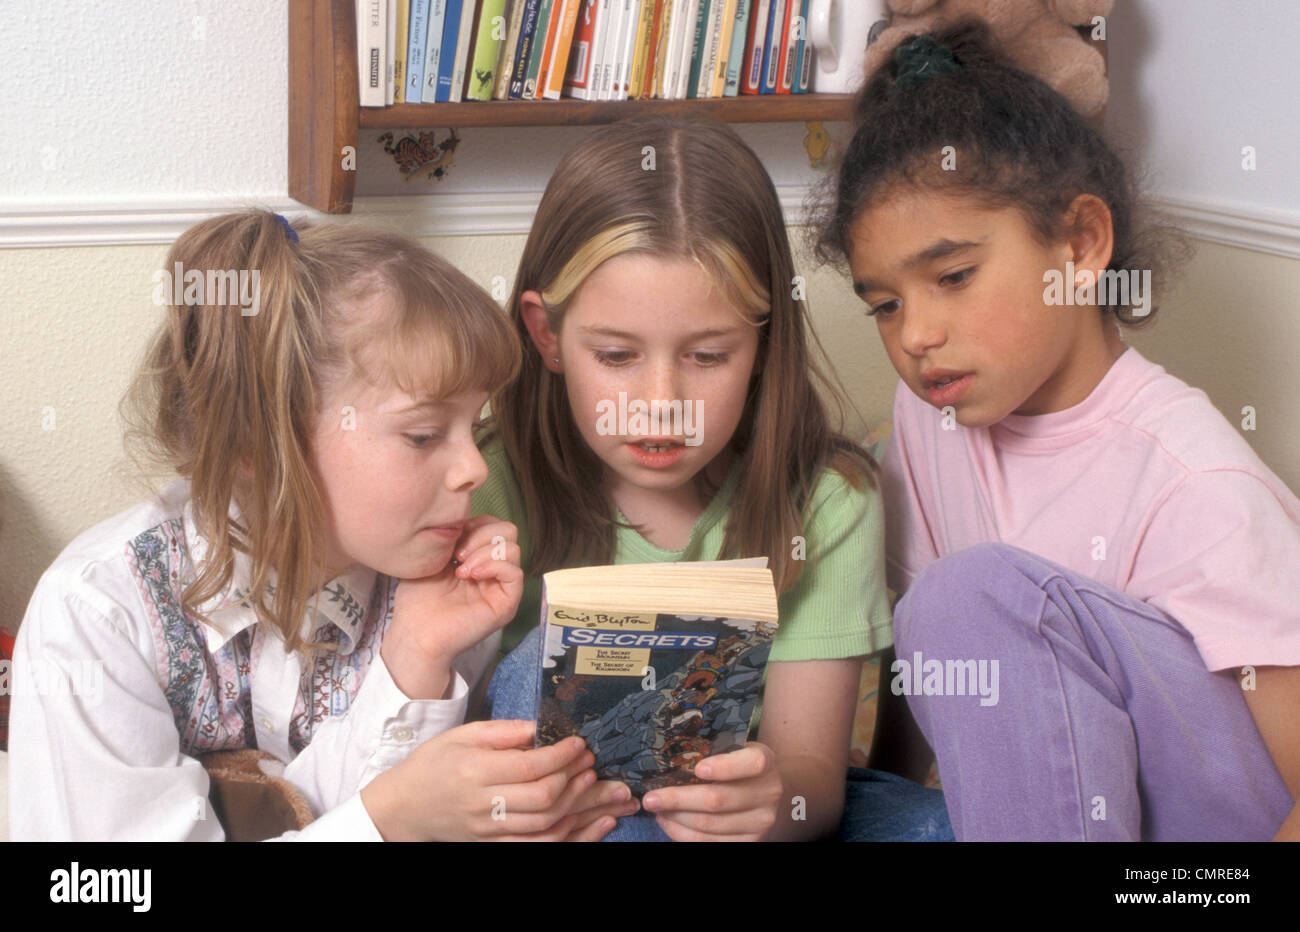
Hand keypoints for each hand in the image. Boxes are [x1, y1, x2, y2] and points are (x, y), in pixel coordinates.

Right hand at [361, 719, 637, 841]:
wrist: (403, 808)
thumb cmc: (432, 764)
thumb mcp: (462, 735)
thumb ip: (503, 731)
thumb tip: (542, 727)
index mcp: (474, 771)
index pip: (529, 766)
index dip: (561, 755)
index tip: (580, 742)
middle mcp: (483, 804)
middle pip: (543, 798)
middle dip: (576, 779)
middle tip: (594, 762)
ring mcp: (489, 830)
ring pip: (547, 825)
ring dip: (582, 807)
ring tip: (603, 788)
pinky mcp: (494, 845)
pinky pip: (539, 844)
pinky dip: (570, 834)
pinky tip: (591, 821)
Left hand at [384, 516, 521, 698]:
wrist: (415, 631)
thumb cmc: (418, 598)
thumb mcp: (434, 556)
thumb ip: (454, 536)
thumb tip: (467, 520)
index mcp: (479, 557)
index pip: (495, 524)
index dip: (476, 523)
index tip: (452, 535)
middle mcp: (494, 570)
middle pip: (509, 531)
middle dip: (481, 534)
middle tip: (457, 554)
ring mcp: (501, 587)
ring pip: (513, 549)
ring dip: (483, 552)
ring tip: (460, 570)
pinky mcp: (507, 604)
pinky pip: (516, 573)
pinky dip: (493, 566)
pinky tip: (471, 575)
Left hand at [640, 742, 783, 840]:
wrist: (763, 789)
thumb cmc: (737, 763)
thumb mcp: (734, 748)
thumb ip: (712, 749)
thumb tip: (666, 755)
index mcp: (765, 761)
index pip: (751, 763)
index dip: (724, 767)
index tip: (697, 768)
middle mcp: (768, 793)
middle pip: (718, 799)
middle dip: (678, 799)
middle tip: (650, 797)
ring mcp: (761, 821)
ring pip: (709, 825)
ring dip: (676, 818)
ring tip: (656, 809)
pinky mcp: (750, 841)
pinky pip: (710, 843)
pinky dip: (683, 834)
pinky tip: (669, 822)